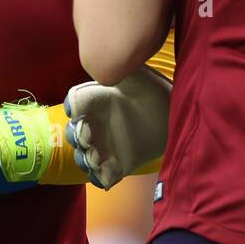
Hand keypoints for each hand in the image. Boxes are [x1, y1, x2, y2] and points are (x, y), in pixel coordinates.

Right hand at [63, 69, 170, 189]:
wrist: (171, 112)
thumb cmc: (152, 89)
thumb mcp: (135, 75)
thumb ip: (118, 70)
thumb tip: (104, 66)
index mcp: (94, 102)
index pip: (74, 104)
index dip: (73, 108)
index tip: (77, 110)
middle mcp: (95, 125)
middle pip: (74, 134)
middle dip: (76, 136)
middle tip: (87, 135)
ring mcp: (105, 147)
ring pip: (84, 158)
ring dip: (86, 159)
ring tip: (95, 157)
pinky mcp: (119, 165)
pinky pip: (102, 177)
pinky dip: (101, 177)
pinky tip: (108, 173)